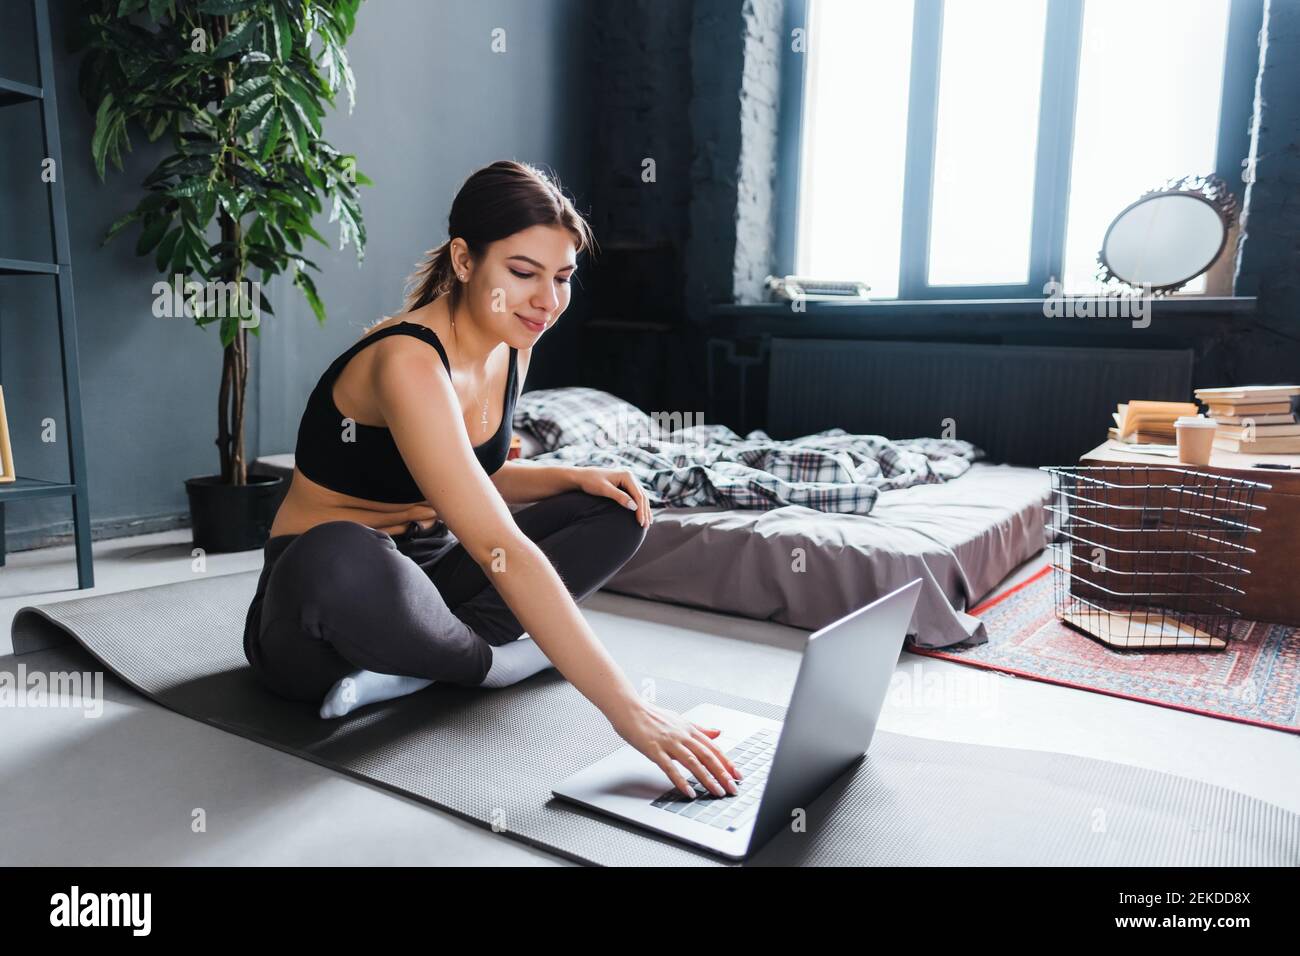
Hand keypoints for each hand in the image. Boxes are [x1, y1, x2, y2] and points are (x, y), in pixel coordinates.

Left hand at [569, 466, 651, 528]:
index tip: (640, 523)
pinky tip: (642, 514)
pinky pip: (636, 496)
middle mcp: (630, 476)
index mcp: (627, 475)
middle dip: (645, 512)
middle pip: (642, 496)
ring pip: (641, 496)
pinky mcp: (625, 484)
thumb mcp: (604, 490)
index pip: (638, 495)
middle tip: (646, 526)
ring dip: (644, 510)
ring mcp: (628, 480)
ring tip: (647, 523)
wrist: (582, 477)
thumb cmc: (591, 482)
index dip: (641, 510)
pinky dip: (640, 506)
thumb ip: (619, 497)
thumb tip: (634, 507)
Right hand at [609, 700, 742, 797]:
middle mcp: (682, 735)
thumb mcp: (679, 720)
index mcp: (689, 729)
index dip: (727, 762)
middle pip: (707, 756)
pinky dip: (681, 780)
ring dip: (707, 779)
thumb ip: (699, 729)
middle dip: (722, 774)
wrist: (628, 708)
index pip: (713, 747)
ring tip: (716, 792)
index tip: (737, 775)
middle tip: (732, 788)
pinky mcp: (655, 750)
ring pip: (693, 762)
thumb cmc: (651, 715)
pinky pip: (670, 768)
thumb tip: (718, 732)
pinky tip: (689, 791)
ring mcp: (669, 742)